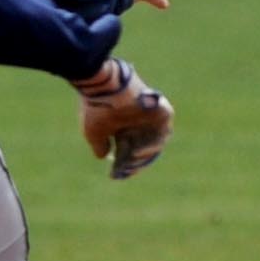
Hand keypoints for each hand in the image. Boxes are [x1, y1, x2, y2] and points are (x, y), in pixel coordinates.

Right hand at [73, 58, 172, 179]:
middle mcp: (138, 121)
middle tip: (125, 171)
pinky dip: (153, 145)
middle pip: (142, 148)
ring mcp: (151, 117)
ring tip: (131, 162)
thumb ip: (101, 146)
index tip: (115, 175)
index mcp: (124, 124)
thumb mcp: (94, 132)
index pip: (128, 149)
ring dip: (144, 156)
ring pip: (155, 144)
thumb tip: (104, 156)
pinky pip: (164, 134)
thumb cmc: (98, 107)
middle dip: (134, 163)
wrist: (105, 85)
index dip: (122, 164)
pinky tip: (138, 151)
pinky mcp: (162, 111)